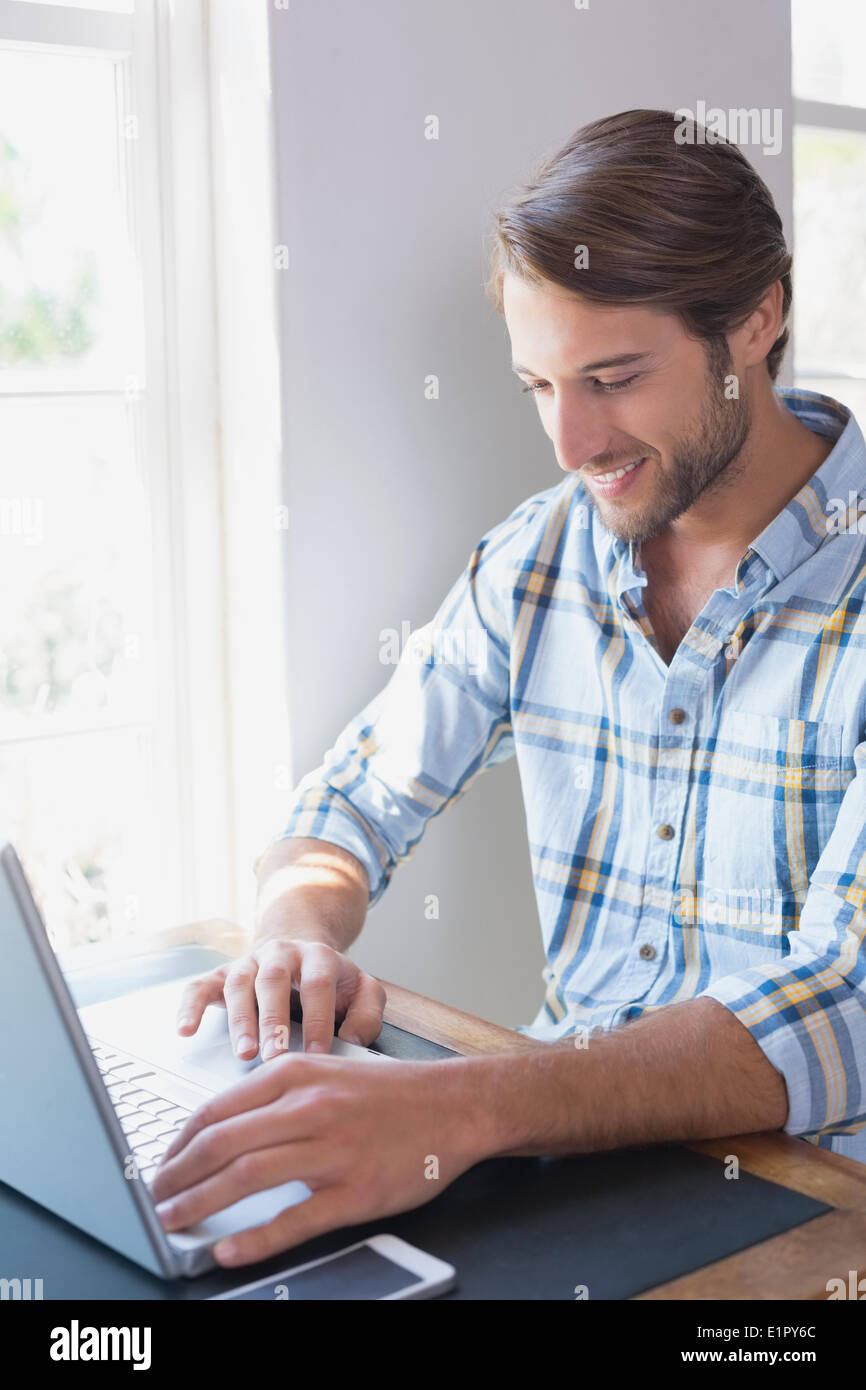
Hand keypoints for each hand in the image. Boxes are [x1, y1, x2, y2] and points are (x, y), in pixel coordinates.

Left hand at [151, 1052, 487, 1265]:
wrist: (454, 1106)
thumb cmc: (388, 1093)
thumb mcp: (326, 1070)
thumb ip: (275, 1093)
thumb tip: (219, 1127)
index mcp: (296, 1073)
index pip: (216, 1109)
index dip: (178, 1143)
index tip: (160, 1163)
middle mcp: (309, 1107)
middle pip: (222, 1144)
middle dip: (177, 1176)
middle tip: (154, 1198)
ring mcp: (332, 1150)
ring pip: (247, 1177)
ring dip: (200, 1203)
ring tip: (173, 1222)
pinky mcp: (355, 1191)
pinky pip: (294, 1219)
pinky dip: (255, 1238)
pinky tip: (229, 1249)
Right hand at [175, 939, 386, 1059]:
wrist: (300, 952)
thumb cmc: (331, 984)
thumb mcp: (361, 991)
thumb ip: (368, 1013)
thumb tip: (354, 1038)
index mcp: (317, 957)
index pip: (318, 985)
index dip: (318, 1019)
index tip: (317, 1056)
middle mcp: (280, 954)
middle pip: (273, 982)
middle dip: (273, 1021)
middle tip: (275, 1057)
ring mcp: (248, 962)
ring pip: (239, 984)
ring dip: (240, 1020)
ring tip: (243, 1053)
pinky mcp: (221, 973)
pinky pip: (200, 986)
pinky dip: (190, 1006)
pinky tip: (185, 1030)